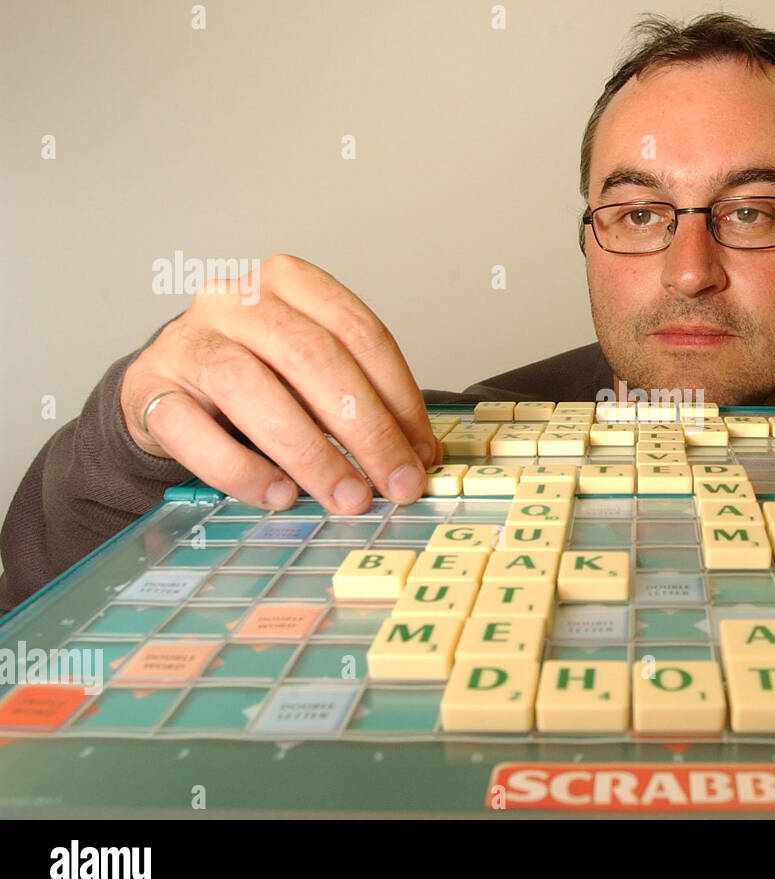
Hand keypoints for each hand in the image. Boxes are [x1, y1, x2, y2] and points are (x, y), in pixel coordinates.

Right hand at [122, 254, 439, 512]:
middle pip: (313, 358)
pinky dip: (242, 469)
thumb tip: (416, 458)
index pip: (359, 332)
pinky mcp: (149, 387)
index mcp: (290, 282)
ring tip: (347, 498)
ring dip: (311, 453)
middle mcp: (236, 299)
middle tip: (397, 484)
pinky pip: (193, 430)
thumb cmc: (259, 378)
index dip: (400, 397)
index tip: (422, 453)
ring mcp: (187, 340)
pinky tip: (279, 495)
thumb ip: (359, 399)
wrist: (167, 387)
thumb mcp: (312, 374)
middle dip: (366, 430)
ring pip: (252, 388)